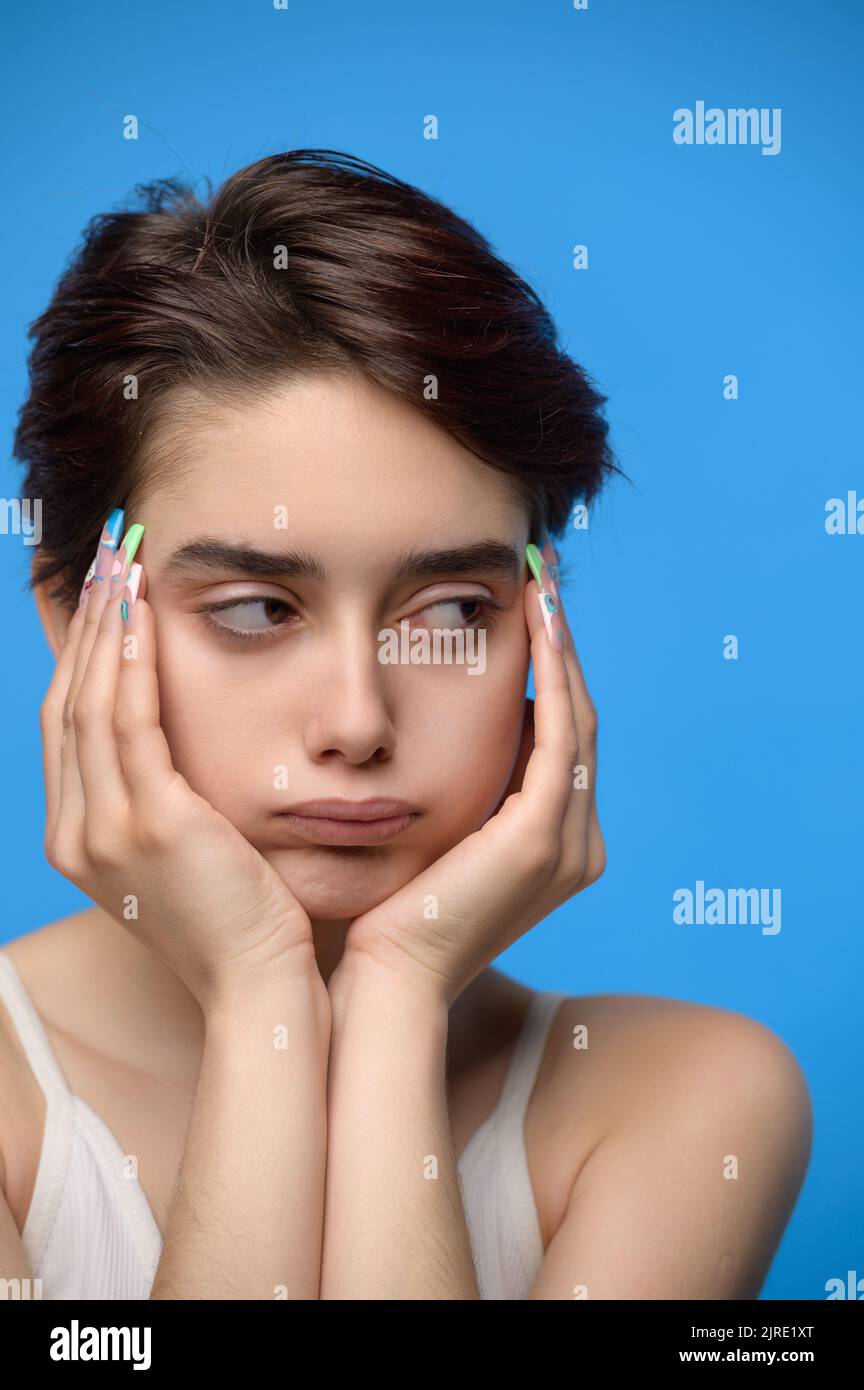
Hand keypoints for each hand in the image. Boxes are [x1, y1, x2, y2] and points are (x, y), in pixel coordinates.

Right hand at [40, 514, 318, 1012]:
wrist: (261, 989)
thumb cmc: (243, 921)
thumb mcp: (189, 853)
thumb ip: (168, 797)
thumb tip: (182, 741)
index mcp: (79, 838)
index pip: (68, 723)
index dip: (82, 651)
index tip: (106, 592)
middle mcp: (75, 832)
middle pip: (67, 699)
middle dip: (87, 621)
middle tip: (109, 552)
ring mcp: (103, 830)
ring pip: (91, 701)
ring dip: (107, 624)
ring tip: (124, 559)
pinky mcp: (149, 824)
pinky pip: (131, 723)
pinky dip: (133, 663)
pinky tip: (145, 614)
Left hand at [333, 550, 605, 1005]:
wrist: (383, 980)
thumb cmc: (394, 914)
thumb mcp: (440, 837)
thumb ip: (463, 790)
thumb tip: (446, 731)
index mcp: (558, 847)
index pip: (562, 743)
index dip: (555, 675)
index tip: (532, 615)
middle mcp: (579, 845)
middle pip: (579, 724)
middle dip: (564, 650)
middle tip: (544, 584)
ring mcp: (568, 844)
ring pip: (575, 721)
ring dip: (563, 650)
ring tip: (542, 591)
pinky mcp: (540, 839)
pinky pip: (556, 736)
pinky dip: (555, 676)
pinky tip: (538, 628)